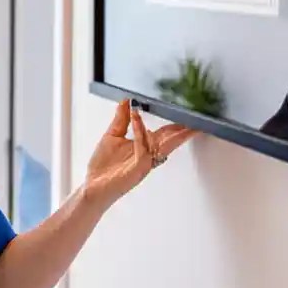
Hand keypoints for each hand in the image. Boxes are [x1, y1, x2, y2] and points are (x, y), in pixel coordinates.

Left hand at [83, 99, 197, 209]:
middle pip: (169, 141)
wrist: (92, 187)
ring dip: (172, 133)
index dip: (174, 126)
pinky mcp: (136, 168)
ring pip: (162, 145)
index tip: (184, 115)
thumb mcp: (112, 136)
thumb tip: (126, 101)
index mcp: (143, 148)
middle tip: (195, 121)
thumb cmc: (102, 167)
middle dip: (182, 131)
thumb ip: (121, 119)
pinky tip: (138, 119)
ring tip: (182, 123)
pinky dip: (140, 132)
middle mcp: (147, 156)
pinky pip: (141, 147)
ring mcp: (143, 163)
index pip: (163, 135)